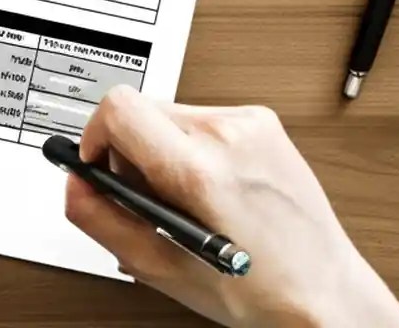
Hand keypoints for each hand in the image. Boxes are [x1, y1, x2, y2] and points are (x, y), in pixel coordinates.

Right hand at [65, 87, 398, 327]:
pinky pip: (200, 119)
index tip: (97, 164)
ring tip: (185, 199)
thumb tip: (75, 183)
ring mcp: (251, 124)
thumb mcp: (158, 268)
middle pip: (140, 111)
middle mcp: (229, 134)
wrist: (324, 290)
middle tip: (148, 197)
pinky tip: (210, 188)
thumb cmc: (258, 288)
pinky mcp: (263, 122)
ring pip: (168, 114)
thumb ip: (100, 219)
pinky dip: (191, 149)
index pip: (119, 108)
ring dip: (161, 151)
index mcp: (201, 170)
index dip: (94, 136)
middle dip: (129, 152)